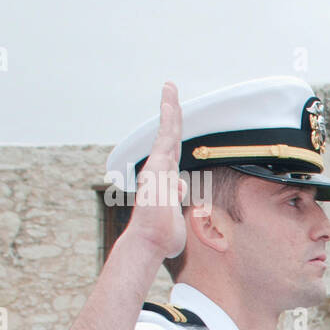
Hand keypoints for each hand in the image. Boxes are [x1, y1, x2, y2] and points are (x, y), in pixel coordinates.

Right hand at [125, 83, 186, 259]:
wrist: (150, 242)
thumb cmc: (162, 236)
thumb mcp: (176, 216)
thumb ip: (177, 199)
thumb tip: (179, 186)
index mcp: (165, 179)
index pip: (171, 151)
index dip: (173, 132)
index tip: (173, 116)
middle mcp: (159, 169)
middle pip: (168, 135)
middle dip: (170, 111)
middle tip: (169, 89)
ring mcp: (157, 167)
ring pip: (167, 132)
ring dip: (169, 108)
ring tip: (170, 87)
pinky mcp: (158, 167)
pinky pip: (165, 138)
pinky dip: (168, 120)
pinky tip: (170, 104)